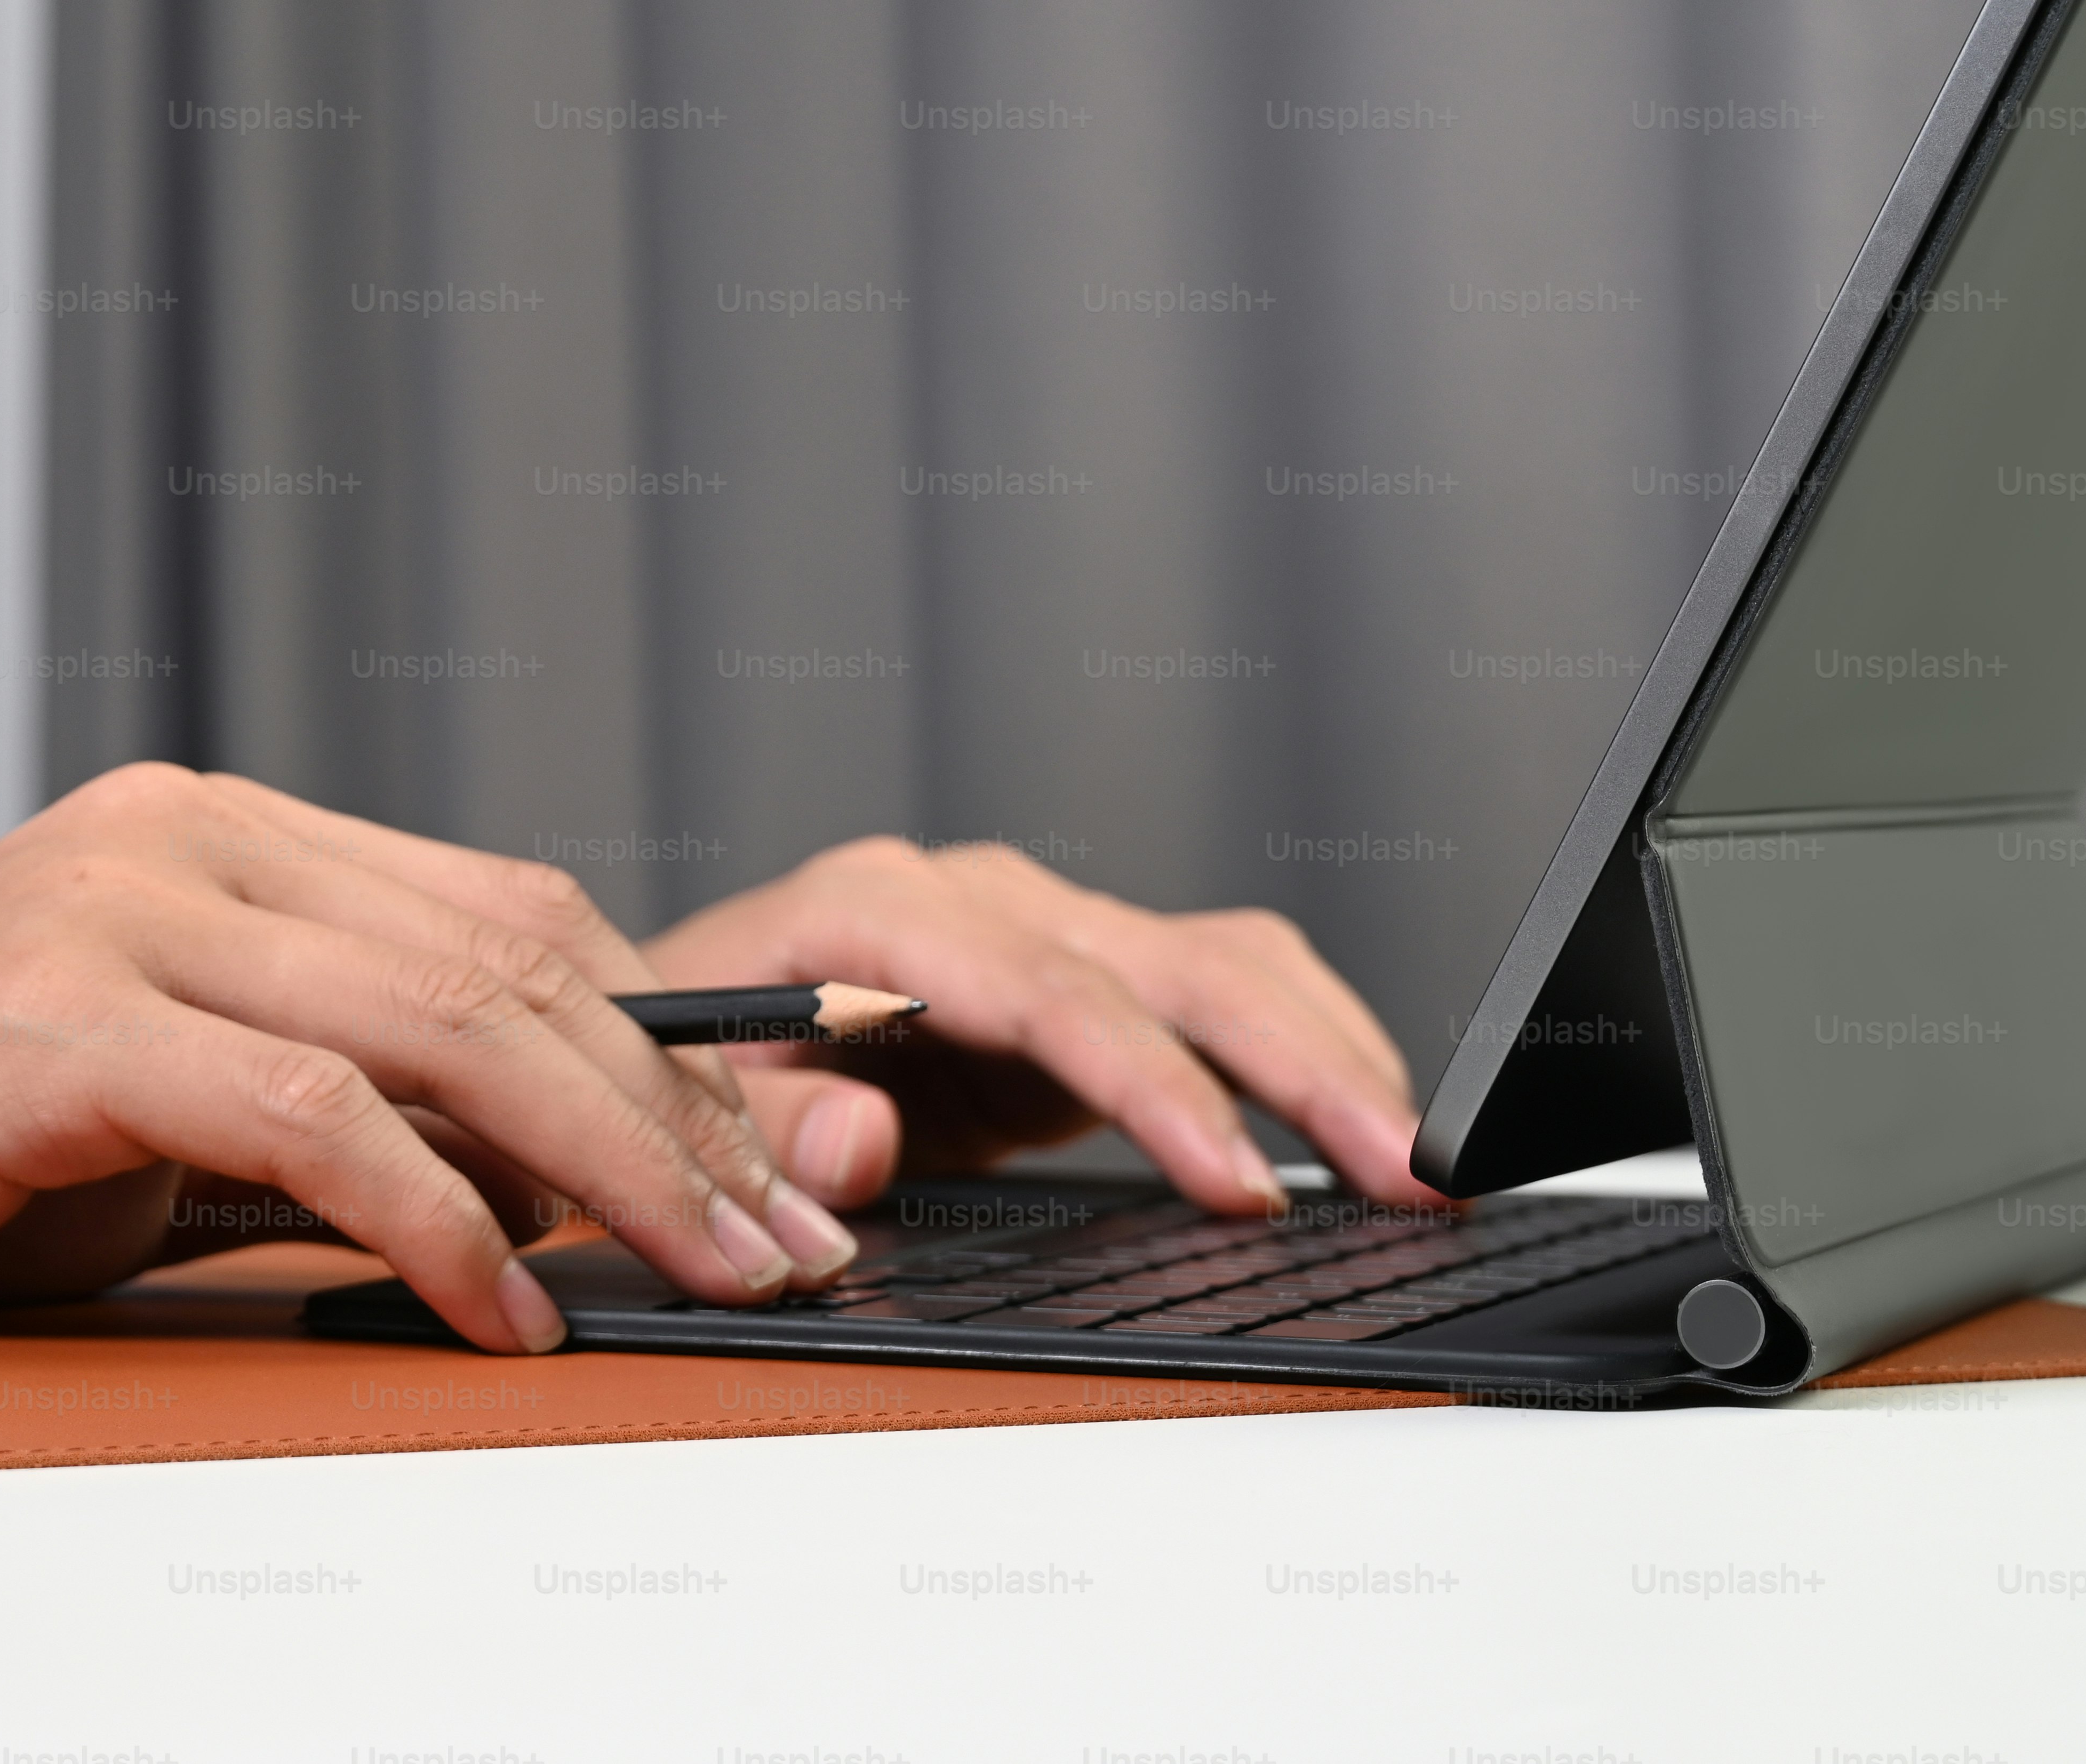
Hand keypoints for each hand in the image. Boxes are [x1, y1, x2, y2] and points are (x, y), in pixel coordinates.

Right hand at [0, 764, 861, 1351]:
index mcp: (224, 838)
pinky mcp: (56, 1024)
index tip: (772, 1162)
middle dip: (684, 1108)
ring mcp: (118, 916)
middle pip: (510, 962)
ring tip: (711, 1271)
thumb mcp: (159, 1109)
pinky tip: (506, 1305)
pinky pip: (304, 1115)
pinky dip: (434, 1217)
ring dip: (609, 1165)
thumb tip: (541, 1186)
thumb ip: (333, 1113)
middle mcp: (187, 844)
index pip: (509, 917)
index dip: (666, 1040)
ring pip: (441, 1024)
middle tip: (794, 1231)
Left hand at [635, 838, 1436, 1217]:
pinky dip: (1307, 1054)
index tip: (1239, 1184)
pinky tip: (1369, 1126)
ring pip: (1223, 967)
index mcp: (877, 913)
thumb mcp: (684, 1106)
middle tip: (1405, 1176)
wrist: (663, 1032)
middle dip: (1302, 1070)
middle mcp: (978, 900)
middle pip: (1171, 966)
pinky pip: (1222, 996)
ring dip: (1332, 1059)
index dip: (1156, 1088)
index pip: (1051, 992)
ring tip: (1422, 1166)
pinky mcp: (1085, 984)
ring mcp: (1042, 933)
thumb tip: (856, 1146)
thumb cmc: (672, 1063)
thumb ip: (768, 1130)